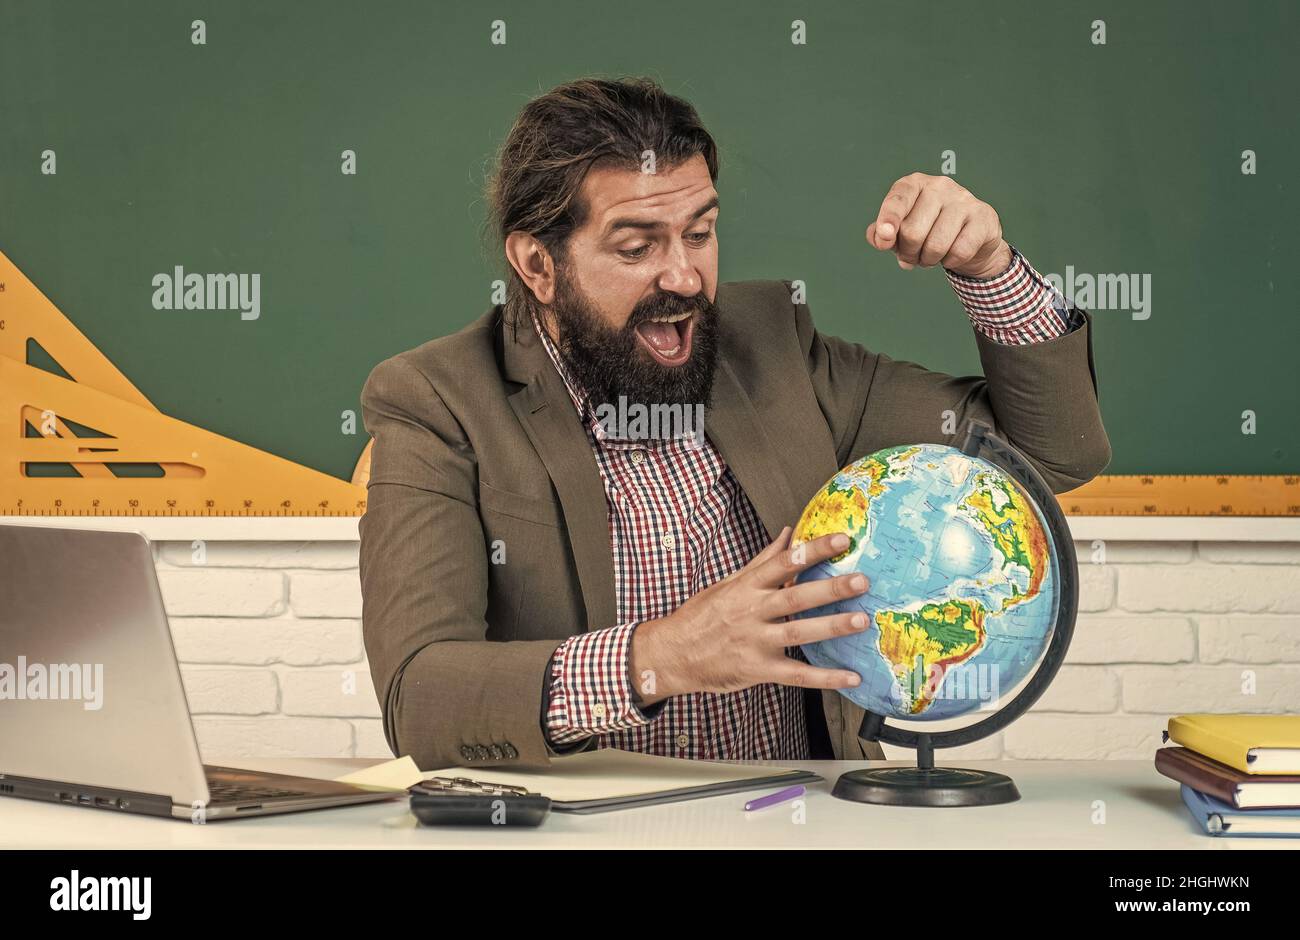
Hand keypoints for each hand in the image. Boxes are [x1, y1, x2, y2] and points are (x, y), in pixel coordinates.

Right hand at [628, 527, 869, 704]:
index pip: (783, 563)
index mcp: (746, 587)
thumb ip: (762, 561)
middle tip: (862, 580)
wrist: (672, 654)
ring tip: (862, 621)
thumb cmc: (701, 616)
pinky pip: (796, 675)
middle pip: (795, 597)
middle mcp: (751, 611)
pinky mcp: (758, 670)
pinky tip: (852, 677)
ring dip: (832, 627)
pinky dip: (825, 678)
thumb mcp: (727, 583)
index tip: (842, 540)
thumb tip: (788, 534)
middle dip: (830, 588)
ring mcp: (754, 642)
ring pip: (798, 632)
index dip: (813, 550)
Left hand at [865, 172, 1010, 278]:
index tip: (885, 237)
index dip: (888, 220)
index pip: (898, 199)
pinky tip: (952, 255)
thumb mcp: (900, 231)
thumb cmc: (928, 231)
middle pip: (912, 232)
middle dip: (909, 254)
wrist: (970, 238)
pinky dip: (950, 262)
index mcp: (914, 184)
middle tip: (914, 255)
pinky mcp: (983, 216)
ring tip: (931, 256)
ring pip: (936, 245)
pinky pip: (959, 251)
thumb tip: (879, 237)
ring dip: (929, 261)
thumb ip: (881, 233)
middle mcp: (939, 186)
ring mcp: (963, 199)